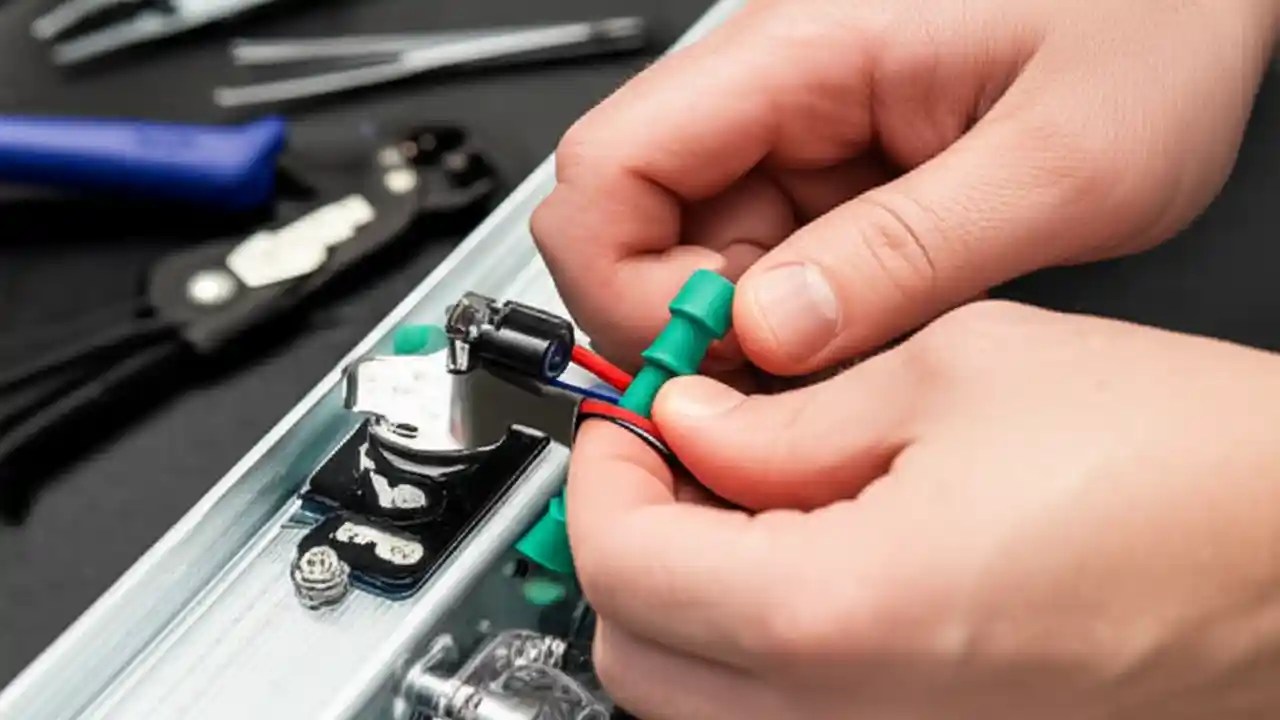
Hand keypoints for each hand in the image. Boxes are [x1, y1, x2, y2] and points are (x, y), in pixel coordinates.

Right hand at [533, 0, 1278, 372]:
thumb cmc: (1158, 22)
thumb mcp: (1061, 164)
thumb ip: (909, 255)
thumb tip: (773, 333)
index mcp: (802, 53)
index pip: (610, 169)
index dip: (624, 286)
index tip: (710, 360)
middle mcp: (775, 85)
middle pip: (625, 220)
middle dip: (675, 324)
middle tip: (770, 385)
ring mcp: (795, 129)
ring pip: (684, 251)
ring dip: (734, 332)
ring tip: (838, 362)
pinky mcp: (827, 170)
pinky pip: (757, 259)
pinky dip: (782, 322)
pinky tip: (850, 340)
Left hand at [568, 301, 1279, 718]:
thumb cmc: (1183, 463)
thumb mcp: (955, 375)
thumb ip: (788, 414)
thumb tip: (693, 423)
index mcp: (839, 615)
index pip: (619, 565)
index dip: (599, 475)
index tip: (627, 417)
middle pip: (636, 654)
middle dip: (626, 541)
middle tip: (670, 451)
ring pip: (698, 703)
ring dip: (685, 595)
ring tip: (742, 493)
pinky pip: (788, 718)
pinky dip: (758, 644)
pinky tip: (808, 552)